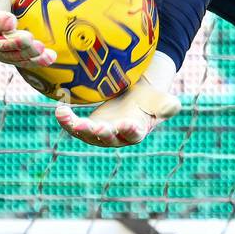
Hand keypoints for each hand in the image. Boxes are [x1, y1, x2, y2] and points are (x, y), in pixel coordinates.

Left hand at [55, 52, 180, 146]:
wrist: (133, 95)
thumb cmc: (149, 98)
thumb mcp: (160, 100)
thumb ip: (167, 105)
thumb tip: (174, 107)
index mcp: (137, 131)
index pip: (133, 134)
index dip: (130, 130)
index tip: (127, 124)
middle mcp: (117, 136)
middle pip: (108, 138)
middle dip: (100, 132)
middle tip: (95, 125)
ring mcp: (100, 133)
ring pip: (88, 134)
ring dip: (77, 127)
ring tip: (67, 117)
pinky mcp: (88, 126)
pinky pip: (74, 126)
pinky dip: (66, 119)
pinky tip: (59, 109)